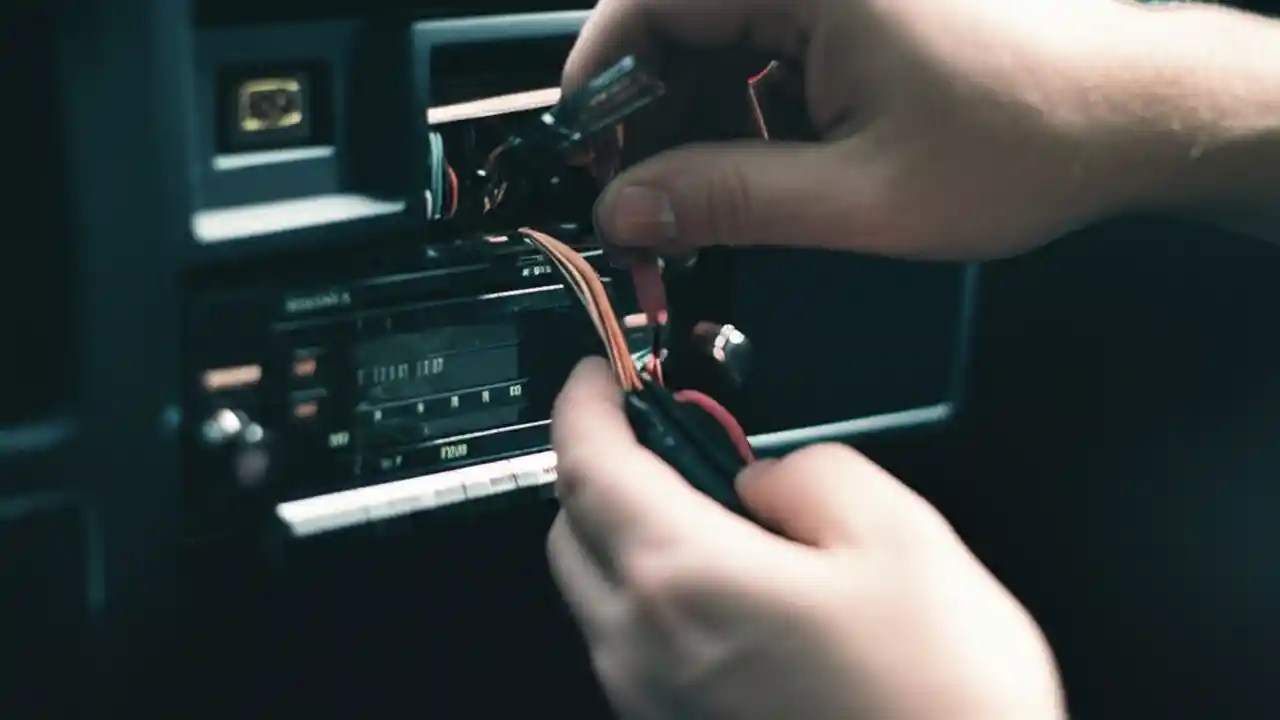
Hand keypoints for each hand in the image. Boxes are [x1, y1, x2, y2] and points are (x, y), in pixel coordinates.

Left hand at [547, 357, 1065, 719]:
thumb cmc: (940, 701)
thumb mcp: (900, 537)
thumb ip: (810, 472)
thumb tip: (766, 478)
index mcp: (685, 576)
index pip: (586, 462)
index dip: (584, 402)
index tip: (599, 374)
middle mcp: (645, 645)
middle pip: (572, 526)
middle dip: (601, 465)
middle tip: (660, 434)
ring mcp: (653, 699)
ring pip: (595, 587)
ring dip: (626, 531)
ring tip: (711, 511)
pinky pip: (631, 640)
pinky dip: (653, 592)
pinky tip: (730, 586)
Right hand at [569, 0, 1272, 259]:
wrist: (1131, 116)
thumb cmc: (1029, 137)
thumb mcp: (859, 195)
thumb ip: (728, 201)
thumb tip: (629, 210)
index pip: (651, 1)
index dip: (599, 78)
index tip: (582, 148)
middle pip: (677, 19)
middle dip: (646, 111)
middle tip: (636, 196)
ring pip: (717, 36)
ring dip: (694, 118)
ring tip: (697, 200)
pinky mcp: (857, 6)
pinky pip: (764, 44)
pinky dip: (742, 107)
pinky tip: (750, 169)